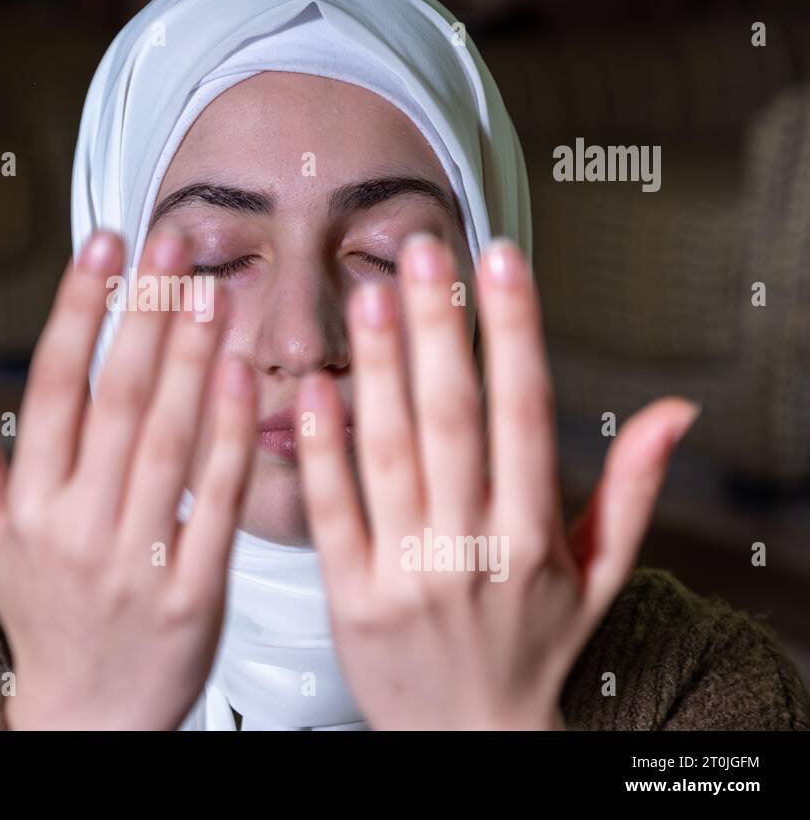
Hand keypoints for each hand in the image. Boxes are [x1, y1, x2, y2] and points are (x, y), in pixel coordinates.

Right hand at [0, 229, 255, 728]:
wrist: (90, 717)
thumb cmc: (45, 613)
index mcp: (28, 506)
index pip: (53, 388)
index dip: (78, 310)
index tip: (104, 245)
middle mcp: (77, 528)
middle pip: (115, 401)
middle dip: (145, 313)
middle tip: (173, 241)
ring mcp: (137, 561)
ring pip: (168, 439)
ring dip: (192, 357)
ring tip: (213, 286)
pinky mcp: (194, 593)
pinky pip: (216, 500)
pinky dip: (230, 435)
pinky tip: (242, 375)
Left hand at [296, 234, 698, 729]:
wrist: (467, 736)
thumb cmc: (530, 645)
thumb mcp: (598, 574)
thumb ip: (631, 489)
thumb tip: (673, 413)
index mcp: (534, 534)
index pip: (525, 411)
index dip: (513, 330)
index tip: (500, 260)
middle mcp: (473, 548)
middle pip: (454, 418)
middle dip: (439, 328)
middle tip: (422, 250)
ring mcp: (408, 572)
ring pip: (392, 454)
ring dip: (379, 370)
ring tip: (368, 294)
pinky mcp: (351, 598)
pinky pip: (335, 512)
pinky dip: (324, 450)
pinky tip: (312, 389)